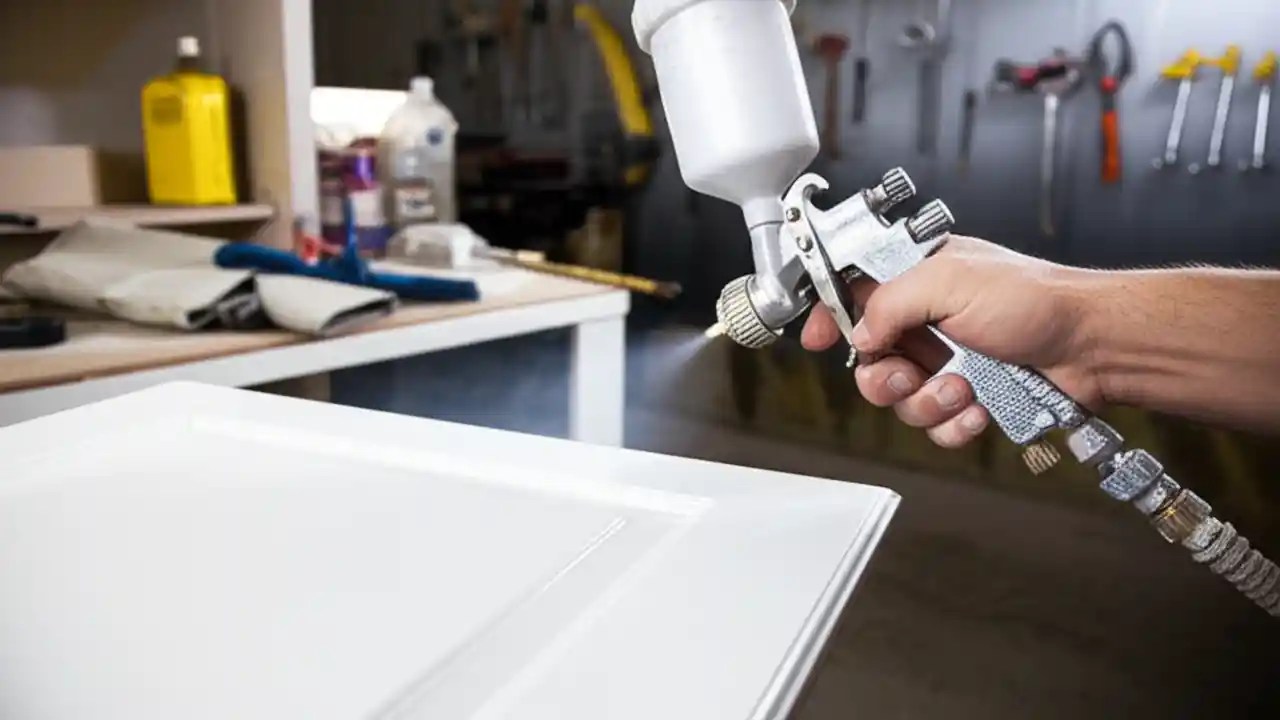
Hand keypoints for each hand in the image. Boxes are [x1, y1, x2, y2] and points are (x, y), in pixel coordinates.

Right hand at [801, 236, 1104, 447]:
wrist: (1092, 346)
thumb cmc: (1036, 299)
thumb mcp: (949, 281)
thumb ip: (890, 304)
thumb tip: (859, 335)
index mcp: (919, 280)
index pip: (854, 294)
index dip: (828, 315)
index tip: (813, 337)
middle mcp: (929, 323)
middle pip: (869, 361)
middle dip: (883, 378)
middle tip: (905, 375)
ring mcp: (948, 363)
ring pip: (900, 401)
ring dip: (927, 402)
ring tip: (962, 389)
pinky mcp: (969, 399)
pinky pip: (936, 426)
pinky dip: (955, 423)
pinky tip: (980, 407)